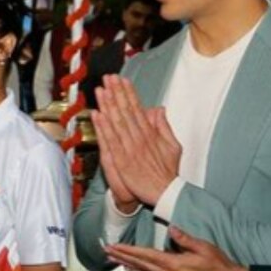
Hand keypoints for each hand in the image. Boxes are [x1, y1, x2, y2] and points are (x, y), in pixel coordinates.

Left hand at [92, 75, 181, 207]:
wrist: (165, 192)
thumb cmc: (167, 171)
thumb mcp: (173, 145)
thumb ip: (163, 126)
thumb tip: (158, 108)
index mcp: (150, 133)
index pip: (137, 108)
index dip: (128, 93)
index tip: (121, 79)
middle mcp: (139, 137)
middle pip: (125, 111)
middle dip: (116, 93)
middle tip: (108, 77)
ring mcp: (129, 148)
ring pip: (117, 122)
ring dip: (108, 105)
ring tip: (101, 89)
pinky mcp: (121, 160)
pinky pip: (110, 141)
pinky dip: (103, 127)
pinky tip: (97, 114)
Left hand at [105, 225, 249, 270]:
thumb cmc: (218, 265)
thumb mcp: (203, 247)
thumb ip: (185, 239)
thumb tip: (172, 229)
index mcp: (173, 265)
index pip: (145, 255)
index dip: (128, 250)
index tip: (115, 246)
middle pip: (139, 264)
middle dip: (122, 256)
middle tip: (106, 251)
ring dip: (127, 264)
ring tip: (113, 259)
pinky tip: (131, 270)